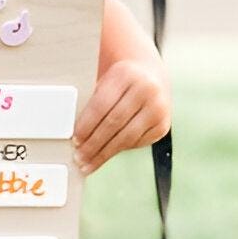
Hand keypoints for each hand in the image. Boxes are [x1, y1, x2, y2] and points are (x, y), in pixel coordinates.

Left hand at [72, 57, 170, 175]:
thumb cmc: (120, 83)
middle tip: (79, 158)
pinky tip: (106, 155)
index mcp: (125, 75)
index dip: (86, 126)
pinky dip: (119, 150)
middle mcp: (146, 89)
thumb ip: (93, 104)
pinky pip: (137, 143)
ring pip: (126, 137)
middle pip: (114, 123)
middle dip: (93, 144)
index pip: (101, 105)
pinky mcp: (162, 124)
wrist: (151, 76)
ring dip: (105, 154)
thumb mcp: (106, 83)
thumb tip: (77, 137)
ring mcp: (158, 108)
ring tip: (88, 164)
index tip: (75, 140)